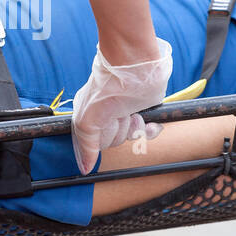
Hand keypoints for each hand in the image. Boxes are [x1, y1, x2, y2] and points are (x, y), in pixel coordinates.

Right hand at [71, 38, 172, 173]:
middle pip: (114, 141)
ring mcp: (126, 113)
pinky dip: (151, 129)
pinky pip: (149, 132)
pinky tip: (149, 121)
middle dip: (119, 131)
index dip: (102, 138)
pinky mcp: (144, 111)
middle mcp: (107, 116)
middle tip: (117, 115)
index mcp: (90, 116)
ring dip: (135, 127)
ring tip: (131, 111)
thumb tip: (84, 169)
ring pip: (132, 138)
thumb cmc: (107, 88)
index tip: (104, 126)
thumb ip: (86, 146)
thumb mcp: (87, 120)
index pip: (95, 144)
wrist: (134, 66)